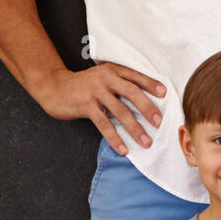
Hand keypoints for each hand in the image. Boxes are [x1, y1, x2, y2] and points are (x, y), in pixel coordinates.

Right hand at [34, 62, 165, 154]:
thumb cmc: (82, 86)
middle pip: (132, 93)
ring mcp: (95, 91)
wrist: (55, 87)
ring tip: (146, 142)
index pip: (135, 76)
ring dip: (135, 128)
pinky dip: (115, 138)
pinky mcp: (86, 105)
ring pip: (120, 111)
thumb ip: (118, 84)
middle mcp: (105, 78)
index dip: (151, 84)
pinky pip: (104, 124)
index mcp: (112, 70)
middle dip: (147, 108)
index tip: (165, 94)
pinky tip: (123, 149)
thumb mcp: (101, 78)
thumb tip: (142, 102)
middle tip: (159, 123)